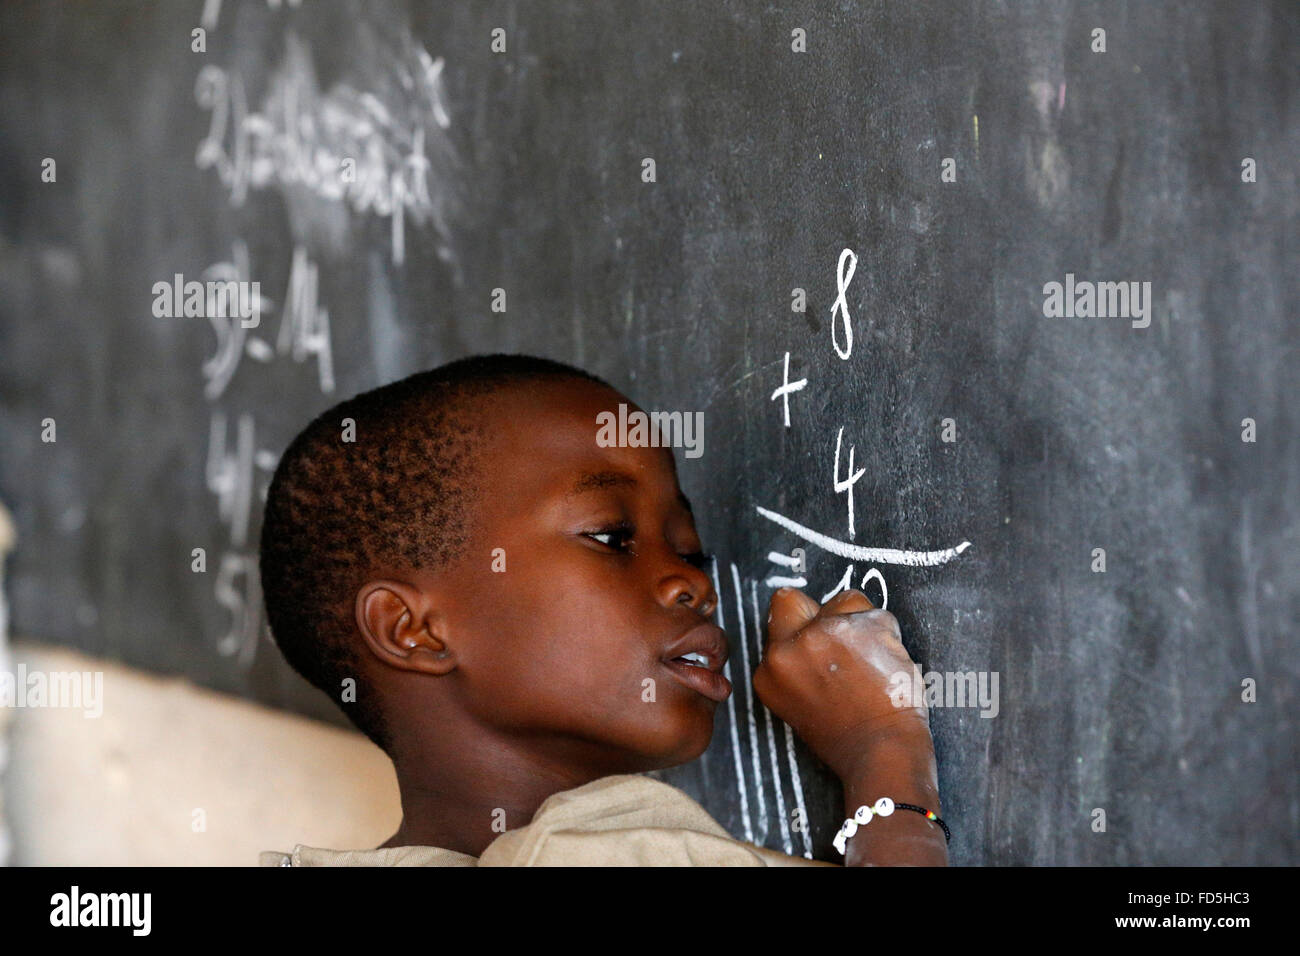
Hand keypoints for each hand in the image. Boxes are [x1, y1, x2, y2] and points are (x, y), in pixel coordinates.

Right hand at [752, 587, 931, 779]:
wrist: (882, 751)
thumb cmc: (848, 738)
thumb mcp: (799, 705)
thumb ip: (796, 667)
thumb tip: (809, 632)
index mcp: (769, 672)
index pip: (776, 628)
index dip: (801, 634)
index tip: (820, 650)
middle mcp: (788, 649)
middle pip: (790, 600)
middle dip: (812, 612)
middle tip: (839, 639)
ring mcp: (824, 633)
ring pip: (844, 602)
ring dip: (860, 624)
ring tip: (871, 661)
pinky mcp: (862, 625)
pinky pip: (879, 615)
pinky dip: (888, 635)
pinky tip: (888, 665)